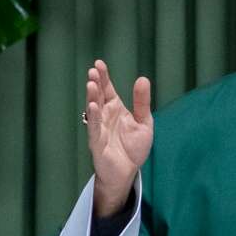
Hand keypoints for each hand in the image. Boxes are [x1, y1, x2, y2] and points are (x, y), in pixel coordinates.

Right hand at [85, 60, 152, 217]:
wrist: (128, 172)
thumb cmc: (133, 147)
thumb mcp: (144, 122)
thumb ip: (142, 102)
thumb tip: (142, 78)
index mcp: (116, 110)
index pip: (108, 90)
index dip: (104, 77)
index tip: (99, 63)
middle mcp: (105, 117)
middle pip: (99, 96)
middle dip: (96, 83)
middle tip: (93, 70)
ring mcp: (99, 129)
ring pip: (94, 110)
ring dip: (92, 97)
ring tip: (91, 84)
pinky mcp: (97, 143)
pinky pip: (94, 128)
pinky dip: (94, 117)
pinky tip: (93, 106)